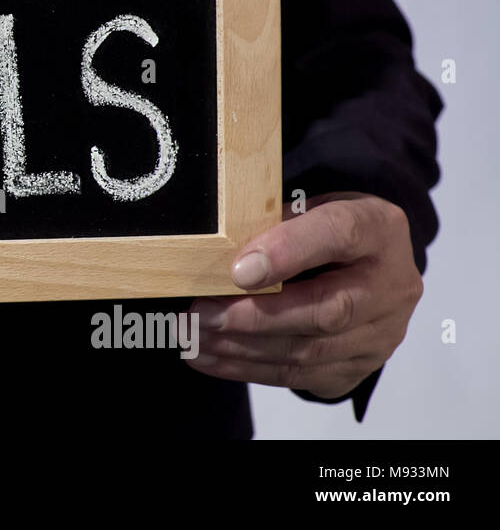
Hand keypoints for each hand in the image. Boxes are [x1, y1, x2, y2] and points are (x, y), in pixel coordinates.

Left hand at [185, 192, 422, 398]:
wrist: (370, 266)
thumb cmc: (324, 232)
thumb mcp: (306, 209)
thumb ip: (272, 225)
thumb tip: (218, 257)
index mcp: (378, 229)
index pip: (339, 234)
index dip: (288, 252)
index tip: (238, 270)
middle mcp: (391, 286)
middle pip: (327, 310)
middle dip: (255, 316)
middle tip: (200, 315)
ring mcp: (382, 333)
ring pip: (310, 351)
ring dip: (242, 348)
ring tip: (193, 338)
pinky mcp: (361, 366)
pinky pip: (302, 375)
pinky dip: (250, 368)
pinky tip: (211, 358)